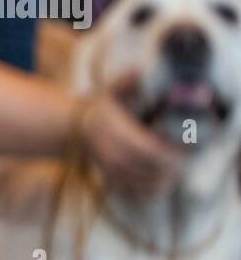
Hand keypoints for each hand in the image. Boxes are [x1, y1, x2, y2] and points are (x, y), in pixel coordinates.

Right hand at [78, 72, 180, 195]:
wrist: (77, 127)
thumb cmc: (102, 108)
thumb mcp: (110, 91)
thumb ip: (125, 82)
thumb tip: (139, 71)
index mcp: (113, 129)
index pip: (141, 147)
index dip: (162, 153)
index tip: (179, 153)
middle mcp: (108, 148)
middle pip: (140, 165)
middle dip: (164, 168)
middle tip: (182, 165)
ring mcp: (106, 163)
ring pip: (134, 179)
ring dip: (156, 180)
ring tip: (174, 176)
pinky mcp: (107, 173)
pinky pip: (127, 186)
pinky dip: (144, 188)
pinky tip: (159, 185)